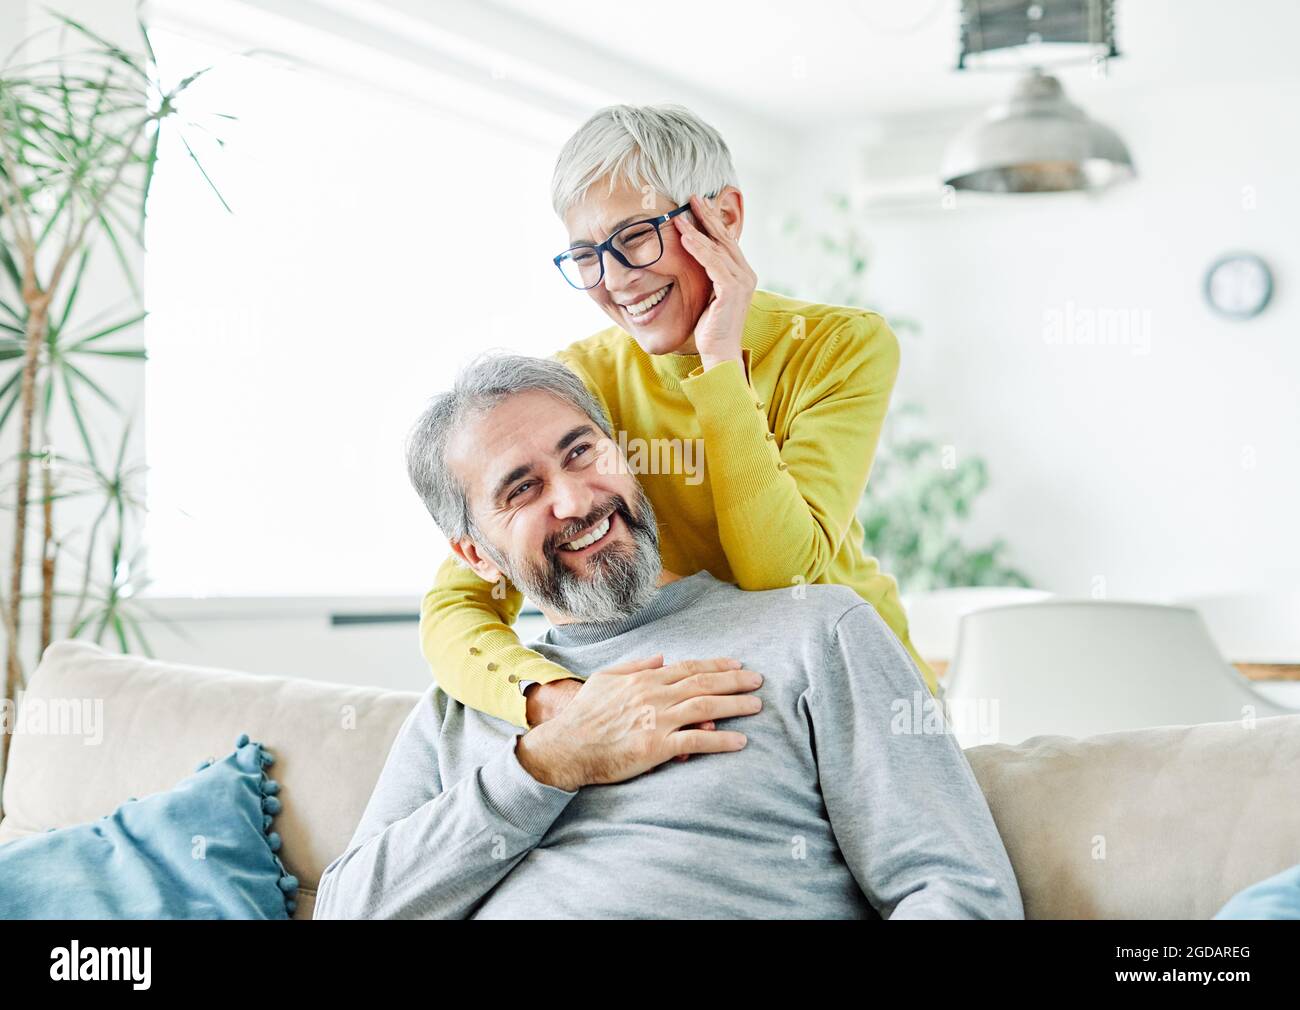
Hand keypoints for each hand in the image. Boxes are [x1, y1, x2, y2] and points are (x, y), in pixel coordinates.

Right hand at [515, 655, 761, 791]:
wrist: (566, 748)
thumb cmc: (583, 715)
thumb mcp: (605, 680)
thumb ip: (634, 666)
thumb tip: (661, 657)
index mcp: (644, 679)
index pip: (688, 668)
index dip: (716, 665)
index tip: (736, 664)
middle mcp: (654, 696)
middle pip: (703, 684)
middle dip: (734, 680)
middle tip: (757, 680)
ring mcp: (657, 721)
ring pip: (705, 708)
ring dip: (735, 705)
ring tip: (756, 705)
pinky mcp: (656, 747)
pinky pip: (696, 742)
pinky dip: (720, 741)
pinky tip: (740, 741)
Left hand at [673, 192, 757, 371]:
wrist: (720, 353)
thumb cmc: (711, 328)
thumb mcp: (710, 295)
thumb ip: (709, 275)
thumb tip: (696, 258)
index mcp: (742, 274)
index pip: (726, 242)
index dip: (712, 222)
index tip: (698, 205)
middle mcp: (746, 274)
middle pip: (724, 238)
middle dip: (708, 216)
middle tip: (693, 197)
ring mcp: (741, 281)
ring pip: (717, 248)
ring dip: (697, 230)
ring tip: (680, 216)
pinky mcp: (732, 290)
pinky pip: (713, 263)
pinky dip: (698, 249)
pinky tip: (685, 237)